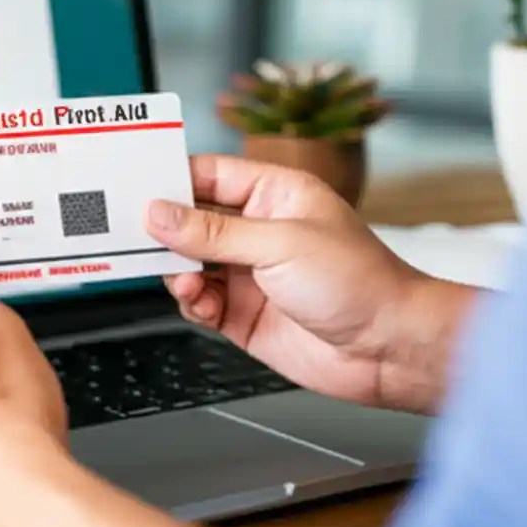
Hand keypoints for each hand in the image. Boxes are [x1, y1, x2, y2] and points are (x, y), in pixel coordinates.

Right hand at [145, 155, 475, 412]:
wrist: (391, 350)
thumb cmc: (361, 283)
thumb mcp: (279, 244)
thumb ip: (212, 232)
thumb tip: (160, 214)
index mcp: (274, 194)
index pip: (208, 176)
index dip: (172, 180)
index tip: (137, 188)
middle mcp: (258, 230)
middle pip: (190, 220)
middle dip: (164, 230)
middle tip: (135, 235)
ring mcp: (248, 273)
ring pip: (188, 263)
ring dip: (177, 271)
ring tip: (183, 280)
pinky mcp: (241, 313)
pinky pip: (197, 301)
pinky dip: (190, 302)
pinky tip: (199, 304)